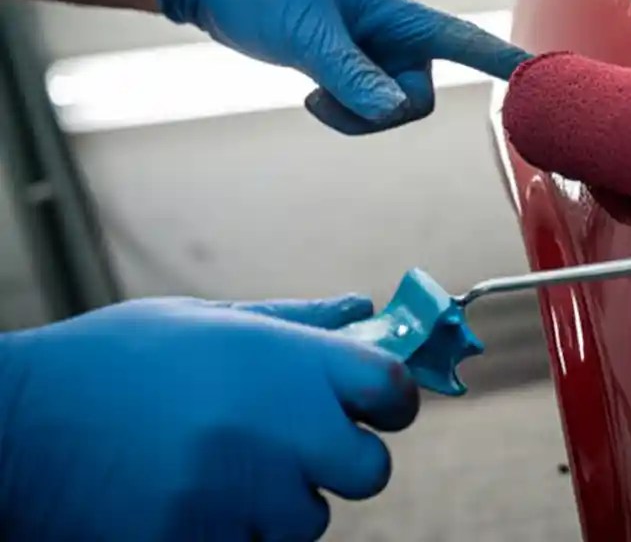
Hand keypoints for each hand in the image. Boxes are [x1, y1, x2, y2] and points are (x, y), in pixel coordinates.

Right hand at [0, 295, 418, 540]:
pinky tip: (190, 499)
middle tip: (295, 447)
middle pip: (369, 469)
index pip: (390, 388)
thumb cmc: (111, 364)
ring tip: (218, 469)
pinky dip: (235, 532)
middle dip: (343, 460)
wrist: (14, 427)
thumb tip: (363, 312)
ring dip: (281, 501)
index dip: (391, 400)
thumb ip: (295, 323)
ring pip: (309, 518)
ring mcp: (242, 494)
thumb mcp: (205, 322)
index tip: (374, 406)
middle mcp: (277, 428)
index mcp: (283, 361)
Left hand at [153, 0, 530, 134]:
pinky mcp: (355, 72)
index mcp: (400, 18)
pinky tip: (313, 91)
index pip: (469, 43)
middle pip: (418, 100)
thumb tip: (392, 113)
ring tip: (315, 90)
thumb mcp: (309, 35)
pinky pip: (367, 109)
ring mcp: (377, 58)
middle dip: (378, 110)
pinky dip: (342, 113)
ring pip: (391, 111)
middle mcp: (397, 40)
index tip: (546, 84)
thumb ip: (353, 76)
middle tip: (329, 93)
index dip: (507, 65)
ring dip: (354, 115)